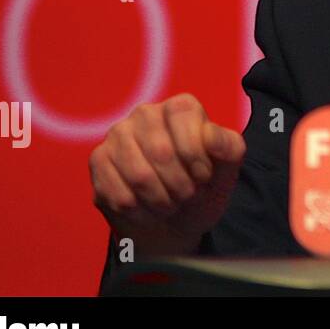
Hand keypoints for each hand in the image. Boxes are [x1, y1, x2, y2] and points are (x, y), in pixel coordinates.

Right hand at [90, 93, 244, 257]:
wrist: (175, 221)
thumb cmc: (203, 187)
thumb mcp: (227, 169)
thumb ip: (229, 147)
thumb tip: (211, 135)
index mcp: (180, 107)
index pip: (185, 121)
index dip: (198, 158)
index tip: (204, 177)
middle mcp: (145, 113)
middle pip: (161, 153)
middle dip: (181, 186)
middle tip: (188, 197)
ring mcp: (118, 135)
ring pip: (139, 175)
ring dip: (161, 201)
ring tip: (171, 205)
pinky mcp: (99, 161)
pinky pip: (118, 193)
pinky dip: (141, 212)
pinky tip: (149, 212)